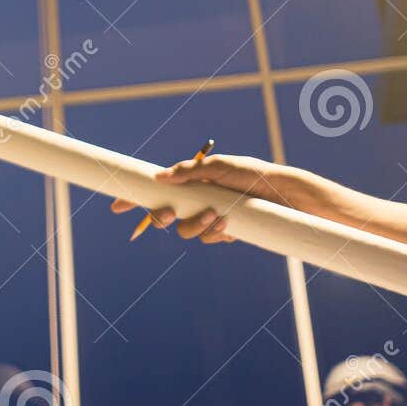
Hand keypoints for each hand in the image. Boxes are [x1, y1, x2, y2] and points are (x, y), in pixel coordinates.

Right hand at [110, 153, 308, 244]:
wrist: (289, 197)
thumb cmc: (255, 175)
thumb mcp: (222, 166)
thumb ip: (190, 170)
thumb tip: (160, 176)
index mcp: (192, 181)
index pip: (158, 189)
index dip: (136, 198)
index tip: (117, 206)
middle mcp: (197, 200)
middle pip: (165, 215)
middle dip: (160, 217)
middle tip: (165, 214)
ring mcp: (210, 218)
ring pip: (185, 231)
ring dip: (193, 226)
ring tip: (213, 216)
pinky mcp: (225, 233)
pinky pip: (208, 239)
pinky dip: (213, 234)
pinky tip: (228, 225)